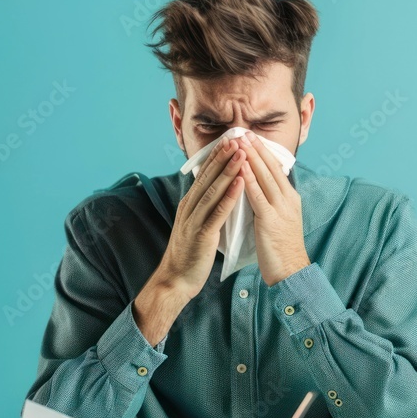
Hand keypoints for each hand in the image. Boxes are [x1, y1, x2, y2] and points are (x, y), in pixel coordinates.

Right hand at [156, 136, 246, 299]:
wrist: (175, 279)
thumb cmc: (189, 254)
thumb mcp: (196, 225)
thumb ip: (204, 209)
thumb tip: (218, 193)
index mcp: (189, 204)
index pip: (204, 175)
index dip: (217, 157)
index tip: (230, 140)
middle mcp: (190, 207)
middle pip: (208, 177)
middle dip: (223, 156)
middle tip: (237, 138)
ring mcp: (194, 220)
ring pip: (213, 190)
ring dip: (228, 171)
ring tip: (241, 154)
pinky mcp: (202, 235)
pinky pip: (217, 212)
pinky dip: (229, 196)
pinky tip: (240, 184)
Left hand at [236, 132, 310, 285]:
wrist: (292, 272)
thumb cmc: (282, 249)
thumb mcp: (281, 220)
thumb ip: (273, 203)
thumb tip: (262, 190)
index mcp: (290, 199)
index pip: (276, 170)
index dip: (264, 153)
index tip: (252, 139)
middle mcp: (287, 199)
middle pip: (271, 168)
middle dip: (257, 149)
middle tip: (244, 132)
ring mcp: (280, 209)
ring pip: (264, 177)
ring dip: (251, 157)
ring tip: (240, 141)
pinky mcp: (270, 220)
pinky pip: (257, 194)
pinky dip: (248, 178)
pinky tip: (240, 166)